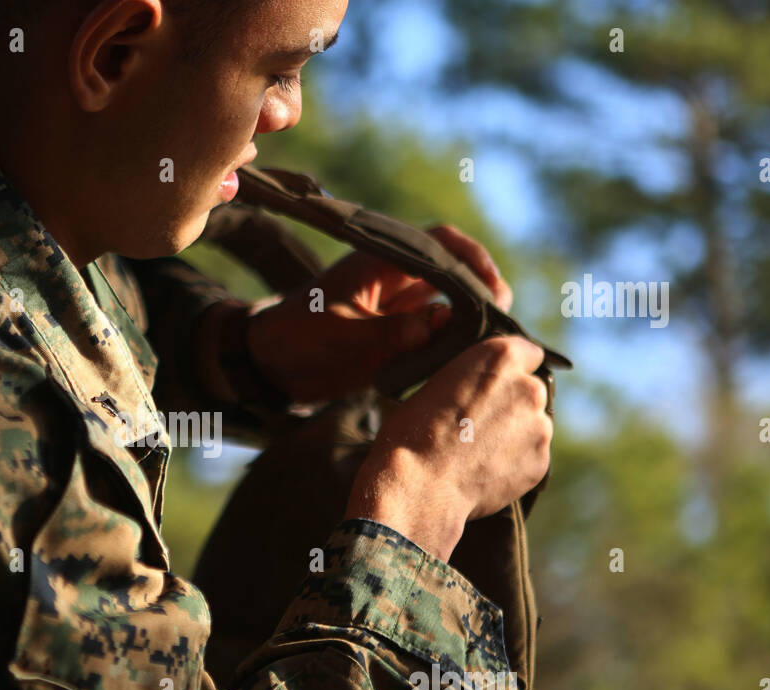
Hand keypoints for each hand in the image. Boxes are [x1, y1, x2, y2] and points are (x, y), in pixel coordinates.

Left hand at [245, 225, 513, 403]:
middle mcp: (396, 280)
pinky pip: (436, 333)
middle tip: (498, 318)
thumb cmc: (296, 338)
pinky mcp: (398, 336)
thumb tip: (431, 326)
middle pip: (454, 272)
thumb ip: (384, 332)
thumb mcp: (339, 336)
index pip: (438, 242)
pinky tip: (466, 359)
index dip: (470, 257)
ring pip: (450, 303)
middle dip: (481, 290)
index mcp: (380, 262)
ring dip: (471, 318)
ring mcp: (399, 308)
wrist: (270, 366)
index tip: (491, 285)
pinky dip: (453, 342)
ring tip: (489, 342)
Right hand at [344, 336, 551, 561]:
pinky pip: (532, 456)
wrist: (418, 485)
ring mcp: (540, 427)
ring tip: (480, 452)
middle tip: (480, 424)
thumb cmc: (413, 433)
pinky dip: (515, 462)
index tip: (497, 383)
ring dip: (515, 433)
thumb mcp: (435, 384)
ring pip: (534, 425)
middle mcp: (529, 388)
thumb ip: (471, 380)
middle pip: (531, 390)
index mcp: (501, 358)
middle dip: (512, 403)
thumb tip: (480, 391)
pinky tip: (486, 471)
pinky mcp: (540, 462)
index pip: (527, 351)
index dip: (510, 368)